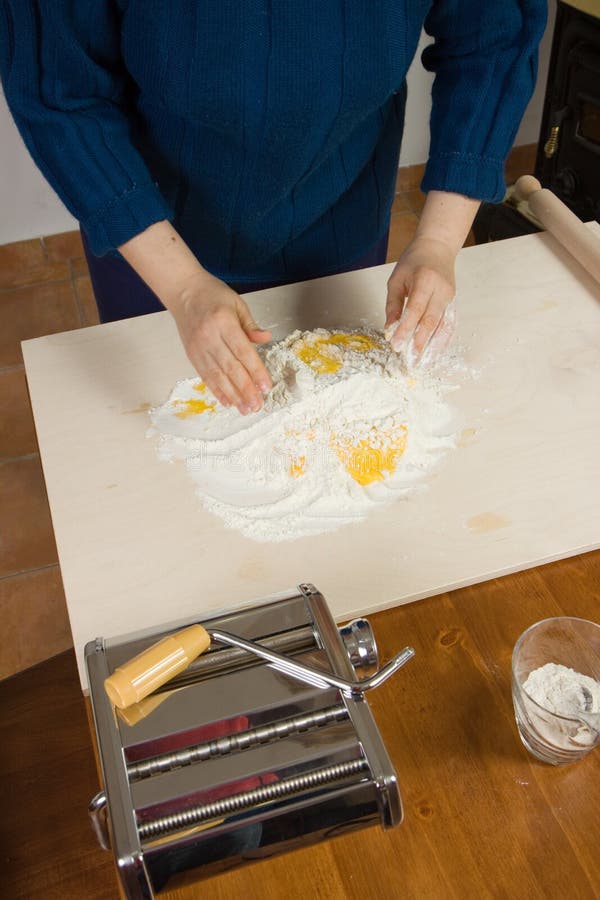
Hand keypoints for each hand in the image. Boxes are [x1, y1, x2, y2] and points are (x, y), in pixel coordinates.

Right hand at [171, 272, 272, 413]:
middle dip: (245, 389)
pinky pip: (206, 376)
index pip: (243, 351)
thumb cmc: (212, 294)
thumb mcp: (237, 303)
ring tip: (245, 409)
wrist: (183, 290)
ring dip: (233, 395)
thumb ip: (250, 325)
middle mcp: (209, 337)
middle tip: (257, 405)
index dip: (255, 371)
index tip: (266, 386)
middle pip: (231, 368)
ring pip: (218, 376)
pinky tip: (228, 401)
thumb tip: (265, 339)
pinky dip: (217, 390)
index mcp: (224, 322)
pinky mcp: (191, 354)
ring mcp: (198, 347)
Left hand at [385, 235, 455, 364]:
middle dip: (420, 343)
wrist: (438, 247)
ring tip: (425, 363)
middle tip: (410, 360)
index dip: (406, 329)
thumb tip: (389, 331)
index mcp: (425, 280)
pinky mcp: (454, 303)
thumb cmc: (413, 262)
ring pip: (445, 326)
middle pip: (432, 321)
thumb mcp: (396, 280)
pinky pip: (450, 325)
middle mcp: (441, 290)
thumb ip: (393, 306)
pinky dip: (443, 341)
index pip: (415, 310)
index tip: (397, 345)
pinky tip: (435, 353)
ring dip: (435, 347)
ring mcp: (450, 297)